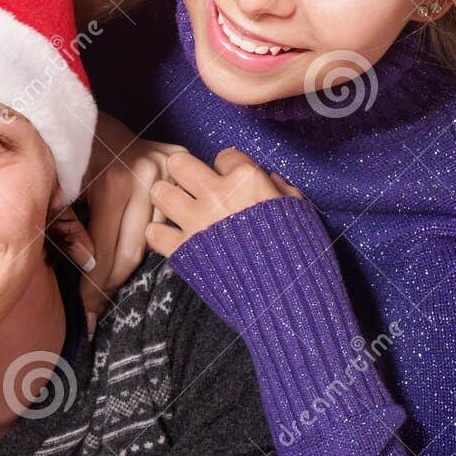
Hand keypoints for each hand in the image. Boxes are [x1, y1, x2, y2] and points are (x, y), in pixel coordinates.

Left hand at [75, 112, 188, 336]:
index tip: (86, 314)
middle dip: (111, 285)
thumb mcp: (57, 186)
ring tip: (109, 289)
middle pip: (135, 252)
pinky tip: (132, 256)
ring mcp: (168, 167)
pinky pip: (167, 214)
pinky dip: (152, 235)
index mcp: (116, 184)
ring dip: (130, 265)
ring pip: (154, 237)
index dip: (94, 288)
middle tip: (96, 313)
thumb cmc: (62, 144)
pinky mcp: (177, 158)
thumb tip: (85, 269)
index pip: (109, 254)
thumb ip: (69, 228)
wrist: (78, 103)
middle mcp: (149, 177)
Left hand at [146, 147, 299, 256]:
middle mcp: (218, 195)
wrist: (288, 299)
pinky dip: (160, 236)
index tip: (229, 182)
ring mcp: (197, 222)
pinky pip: (154, 232)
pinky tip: (172, 238)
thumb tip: (269, 179)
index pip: (223, 156)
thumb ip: (281, 191)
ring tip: (177, 209)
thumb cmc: (300, 255)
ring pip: (159, 191)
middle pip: (179, 163)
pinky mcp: (183, 250)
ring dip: (168, 199)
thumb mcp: (301, 214)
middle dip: (184, 172)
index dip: (226, 169)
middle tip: (191, 187)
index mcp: (247, 181)